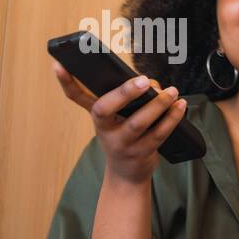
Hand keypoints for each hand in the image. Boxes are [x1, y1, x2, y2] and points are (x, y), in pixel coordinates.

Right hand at [54, 59, 184, 185]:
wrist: (127, 174)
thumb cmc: (124, 136)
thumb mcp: (118, 119)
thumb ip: (130, 98)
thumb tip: (153, 85)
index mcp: (97, 117)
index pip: (76, 97)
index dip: (66, 82)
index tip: (58, 64)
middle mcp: (104, 129)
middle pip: (105, 109)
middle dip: (124, 92)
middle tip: (143, 79)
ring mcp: (122, 143)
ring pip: (138, 122)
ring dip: (158, 105)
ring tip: (171, 91)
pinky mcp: (141, 153)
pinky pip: (159, 134)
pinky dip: (172, 118)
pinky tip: (180, 106)